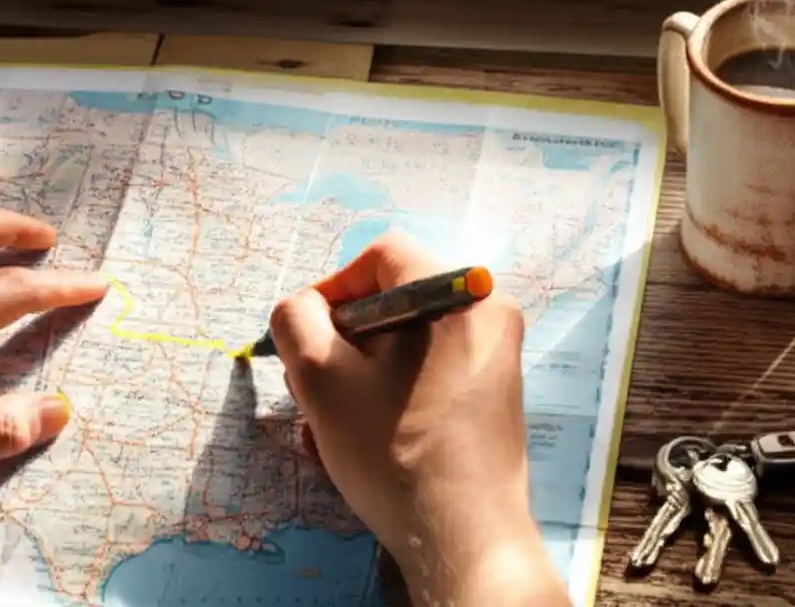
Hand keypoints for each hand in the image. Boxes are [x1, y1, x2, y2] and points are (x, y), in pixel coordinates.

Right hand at [268, 232, 567, 605]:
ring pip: (405, 342)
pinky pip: (429, 372)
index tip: (303, 339)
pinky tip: (367, 439)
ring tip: (333, 425)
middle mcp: (489, 310)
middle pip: (392, 301)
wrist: (465, 537)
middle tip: (315, 389)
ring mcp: (498, 354)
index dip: (330, 289)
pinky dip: (391, 394)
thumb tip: (303, 308)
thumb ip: (296, 321)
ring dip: (359, 376)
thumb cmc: (393, 449)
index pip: (379, 257)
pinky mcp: (495, 393)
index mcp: (458, 291)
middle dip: (342, 343)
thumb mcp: (321, 378)